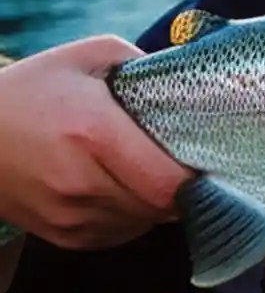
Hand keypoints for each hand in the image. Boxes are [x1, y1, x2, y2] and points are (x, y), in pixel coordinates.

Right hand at [0, 36, 194, 248]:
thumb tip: (187, 83)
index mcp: (93, 133)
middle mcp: (81, 182)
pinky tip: (121, 186)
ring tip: (145, 170)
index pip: (169, 182)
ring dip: (157, 202)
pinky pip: (122, 234)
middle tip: (179, 160)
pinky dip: (133, 215)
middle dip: (181, 187)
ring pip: (145, 223)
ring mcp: (70, 215)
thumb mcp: (87, 56)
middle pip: (162, 206)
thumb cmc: (33, 90)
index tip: (203, 156)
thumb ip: (142, 64)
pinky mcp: (64, 236)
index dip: (197, 176)